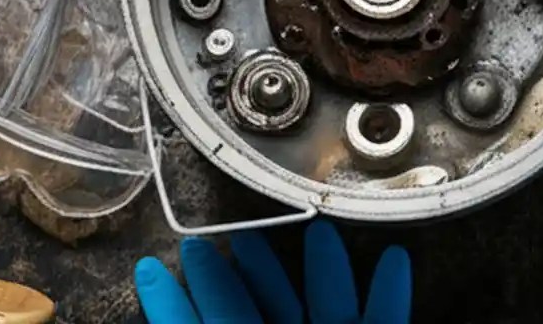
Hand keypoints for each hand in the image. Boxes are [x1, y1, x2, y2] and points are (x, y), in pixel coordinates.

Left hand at [134, 220, 410, 322]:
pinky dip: (390, 297)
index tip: (151, 268)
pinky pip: (383, 322)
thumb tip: (148, 284)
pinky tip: (394, 259)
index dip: (173, 305)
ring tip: (320, 228)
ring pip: (325, 308)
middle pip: (262, 310)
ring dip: (325, 268)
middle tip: (233, 232)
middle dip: (249, 270)